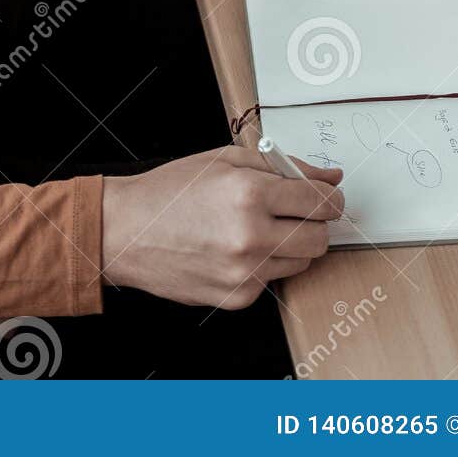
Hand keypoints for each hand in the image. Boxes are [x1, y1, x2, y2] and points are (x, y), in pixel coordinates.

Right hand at [102, 146, 343, 307]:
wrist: (128, 231)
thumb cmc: (173, 191)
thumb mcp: (227, 159)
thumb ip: (284, 167)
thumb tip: (329, 177)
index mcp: (250, 193)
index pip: (322, 203)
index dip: (330, 197)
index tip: (327, 196)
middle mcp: (251, 236)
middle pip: (320, 239)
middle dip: (315, 223)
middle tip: (295, 211)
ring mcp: (245, 272)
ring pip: (301, 262)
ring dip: (291, 244)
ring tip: (258, 227)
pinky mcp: (238, 297)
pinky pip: (273, 279)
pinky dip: (266, 263)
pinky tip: (237, 248)